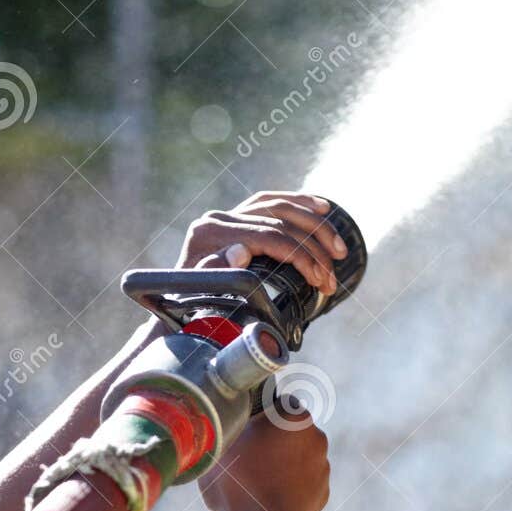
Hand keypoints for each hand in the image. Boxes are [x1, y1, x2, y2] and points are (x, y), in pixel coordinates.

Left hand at [177, 191, 346, 295]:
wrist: (172, 306)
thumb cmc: (185, 307)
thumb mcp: (197, 295)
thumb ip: (215, 271)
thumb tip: (240, 251)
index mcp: (210, 233)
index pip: (268, 236)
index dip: (299, 257)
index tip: (320, 278)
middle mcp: (218, 218)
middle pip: (279, 221)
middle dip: (313, 249)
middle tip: (332, 274)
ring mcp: (228, 215)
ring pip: (281, 208)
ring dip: (315, 227)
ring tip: (339, 249)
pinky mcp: (237, 218)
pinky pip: (272, 203)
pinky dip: (299, 203)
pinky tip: (322, 208)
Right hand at [200, 402, 330, 510]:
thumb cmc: (240, 486)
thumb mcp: (219, 447)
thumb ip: (225, 428)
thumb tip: (217, 422)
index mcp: (294, 416)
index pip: (277, 402)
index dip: (258, 415)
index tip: (243, 430)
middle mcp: (316, 436)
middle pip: (289, 430)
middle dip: (271, 440)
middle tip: (246, 457)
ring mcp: (323, 466)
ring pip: (297, 456)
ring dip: (281, 463)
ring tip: (255, 483)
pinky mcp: (323, 492)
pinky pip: (303, 482)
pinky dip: (289, 487)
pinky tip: (269, 499)